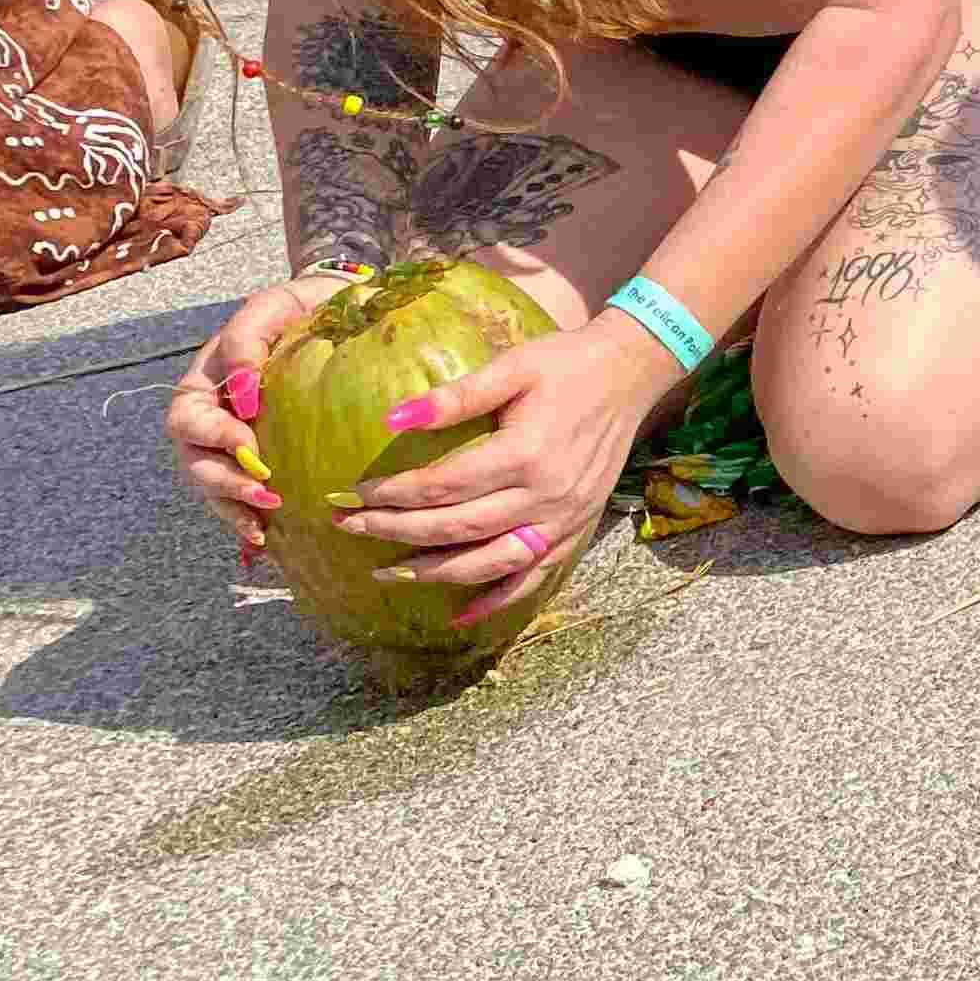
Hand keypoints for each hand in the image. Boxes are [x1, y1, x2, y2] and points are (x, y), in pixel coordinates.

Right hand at [162, 277, 344, 567]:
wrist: (339, 310)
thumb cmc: (301, 307)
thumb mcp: (271, 307)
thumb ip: (246, 340)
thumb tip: (243, 393)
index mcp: (206, 381)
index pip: (188, 418)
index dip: (213, 436)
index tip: (249, 441)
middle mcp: (214, 416)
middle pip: (195, 462)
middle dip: (224, 484)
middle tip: (264, 494)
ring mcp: (235, 441)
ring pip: (214, 487)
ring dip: (235, 509)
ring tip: (264, 525)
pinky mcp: (263, 459)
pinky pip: (242, 496)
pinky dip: (248, 520)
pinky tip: (265, 538)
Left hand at [339, 316, 685, 630]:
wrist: (629, 373)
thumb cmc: (566, 365)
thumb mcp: (513, 367)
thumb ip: (456, 396)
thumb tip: (393, 418)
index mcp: (526, 453)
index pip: (444, 485)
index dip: (394, 493)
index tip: (354, 493)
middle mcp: (546, 494)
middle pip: (458, 527)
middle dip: (397, 531)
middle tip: (350, 528)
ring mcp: (564, 517)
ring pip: (490, 561)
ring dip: (436, 572)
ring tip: (389, 572)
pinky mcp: (576, 528)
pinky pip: (534, 575)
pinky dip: (498, 600)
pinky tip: (461, 615)